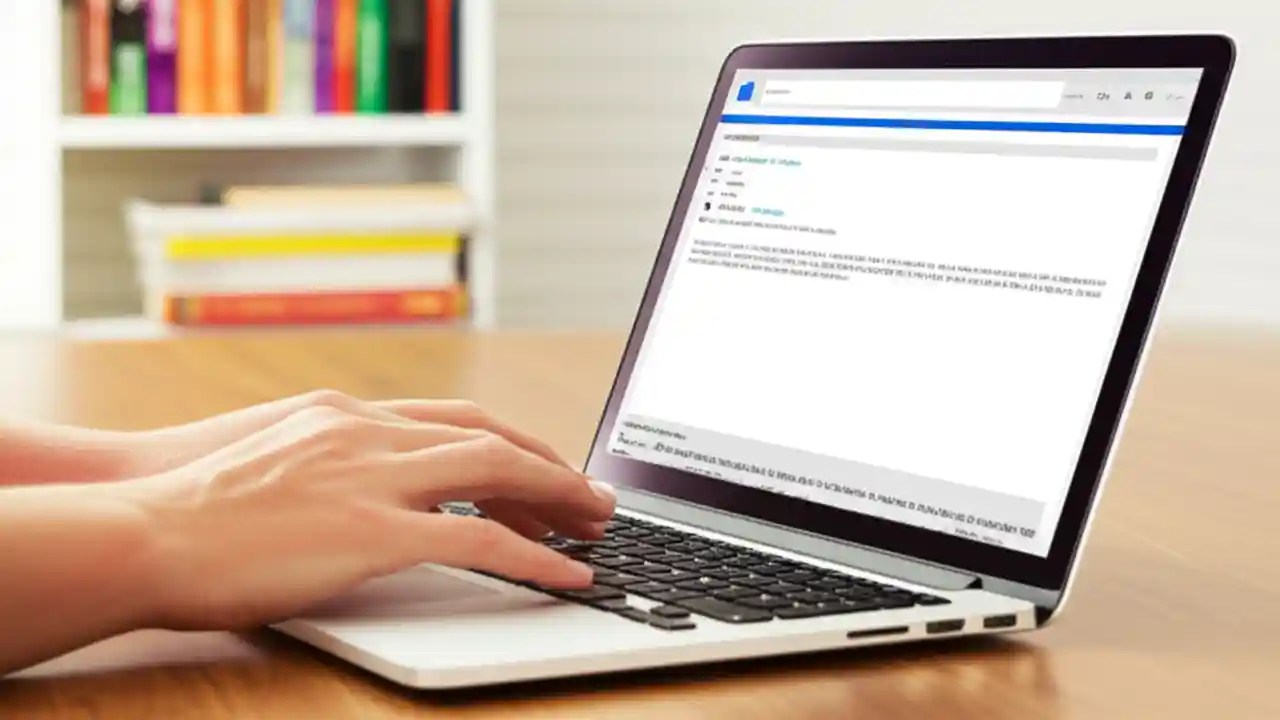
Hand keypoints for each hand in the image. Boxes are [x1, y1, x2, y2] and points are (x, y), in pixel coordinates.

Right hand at [118, 403, 614, 630]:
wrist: (140, 523)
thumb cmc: (194, 503)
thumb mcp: (276, 459)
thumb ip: (331, 460)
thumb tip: (365, 487)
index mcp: (349, 416)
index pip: (458, 418)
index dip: (513, 441)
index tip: (545, 464)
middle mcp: (371, 434)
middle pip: (491, 439)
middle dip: (551, 466)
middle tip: (593, 495)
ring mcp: (374, 479)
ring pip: (497, 475)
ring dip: (558, 499)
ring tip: (598, 524)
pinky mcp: (372, 533)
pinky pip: (480, 542)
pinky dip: (535, 557)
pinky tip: (567, 574)